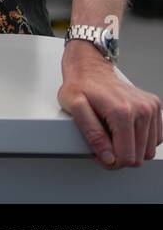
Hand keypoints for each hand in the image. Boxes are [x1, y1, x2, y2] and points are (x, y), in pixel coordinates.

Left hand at [58, 41, 161, 168]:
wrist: (90, 68)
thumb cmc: (80, 86)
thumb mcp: (74, 108)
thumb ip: (92, 134)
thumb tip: (109, 157)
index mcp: (122, 112)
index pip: (127, 157)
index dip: (112, 162)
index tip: (99, 155)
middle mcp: (142, 109)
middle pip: (140, 156)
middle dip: (121, 157)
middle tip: (104, 147)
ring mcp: (151, 107)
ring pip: (149, 149)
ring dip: (132, 148)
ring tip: (113, 136)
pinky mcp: (155, 106)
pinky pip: (155, 137)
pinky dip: (141, 139)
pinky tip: (124, 131)